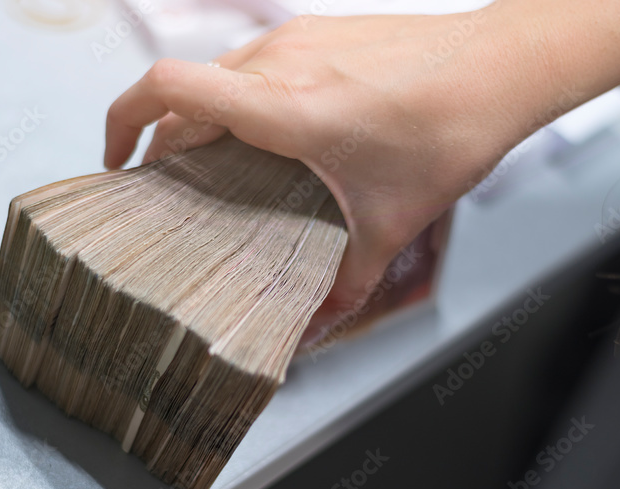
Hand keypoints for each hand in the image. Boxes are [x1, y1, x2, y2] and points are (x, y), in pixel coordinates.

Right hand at [105, 1, 619, 341]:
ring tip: (215, 166)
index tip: (116, 161)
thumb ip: (345, 281)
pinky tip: (269, 137)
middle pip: (182, 93)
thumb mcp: (392, 222)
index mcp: (285, 110)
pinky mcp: (319, 32)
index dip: (120, 121)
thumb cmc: (452, 127)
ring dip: (201, 118)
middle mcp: (280, 63)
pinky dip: (239, 99)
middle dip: (160, 140)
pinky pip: (254, 63)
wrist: (503, 64)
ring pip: (217, 76)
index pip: (167, 90)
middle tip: (167, 187)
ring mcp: (298, 39)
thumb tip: (316, 326)